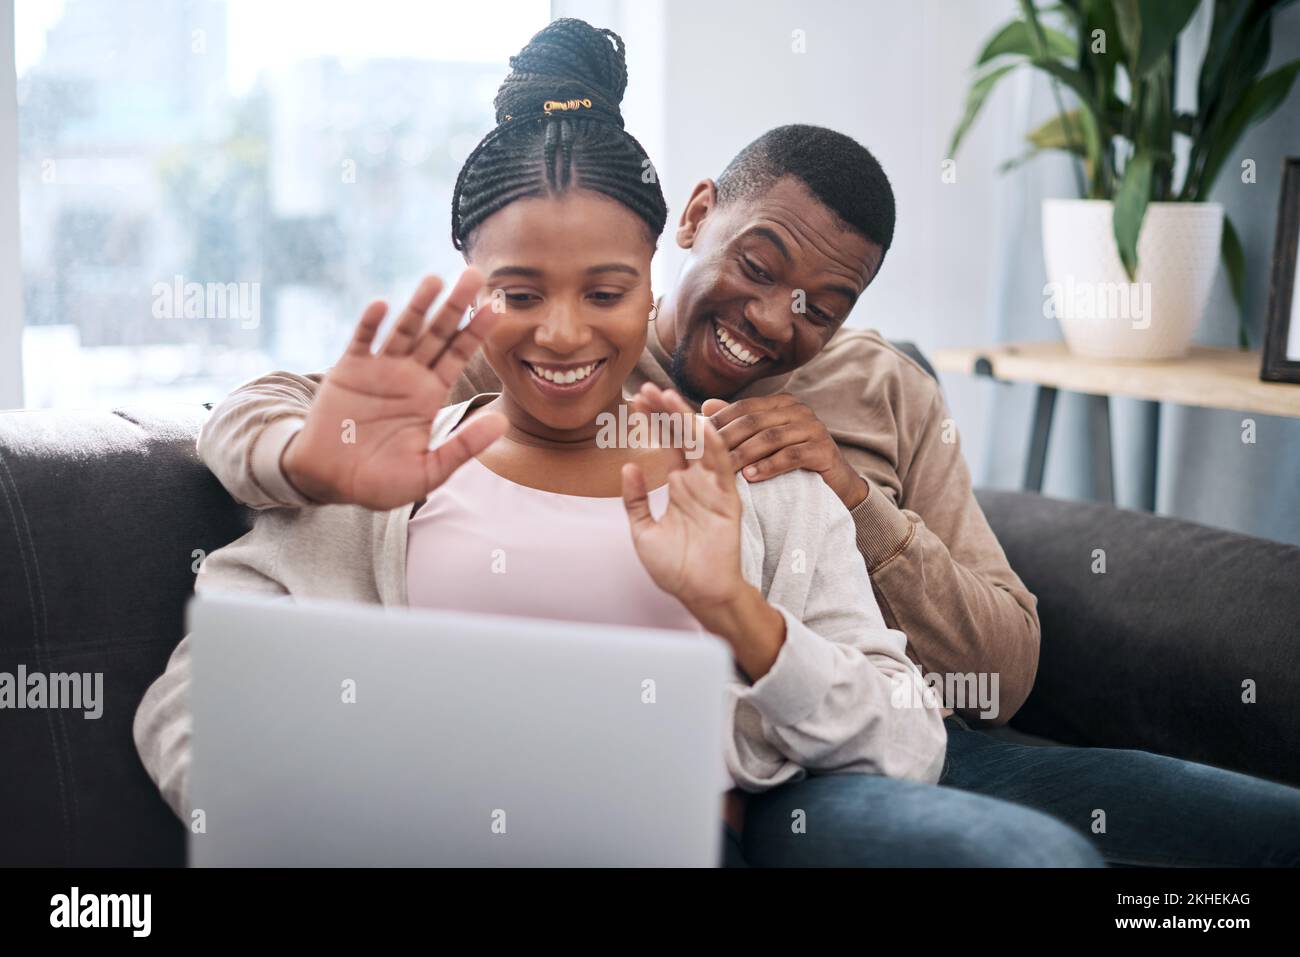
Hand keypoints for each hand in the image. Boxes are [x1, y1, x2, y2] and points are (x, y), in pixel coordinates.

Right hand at [281, 269, 506, 508]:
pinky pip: (361, 342)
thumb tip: (502, 422)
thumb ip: (463, 446)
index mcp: (429, 395)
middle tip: (474, 274)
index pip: (459, 355)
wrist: (329, 482)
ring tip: (435, 280)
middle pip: (437, 333)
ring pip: (403, 330)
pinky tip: (383, 306)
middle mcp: (408, 375)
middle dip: (455, 305)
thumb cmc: (380, 481)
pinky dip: (371, 325)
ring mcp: (378, 369)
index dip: (477, 330)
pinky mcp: (348, 371)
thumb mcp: (428, 471)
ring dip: (418, 305)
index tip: (498, 306)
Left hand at [620, 384, 745, 611]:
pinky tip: (700, 427)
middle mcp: (697, 481)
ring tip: (669, 397)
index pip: (666, 444)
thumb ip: (635, 500)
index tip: (635, 401)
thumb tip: (628, 467)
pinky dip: (712, 446)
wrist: (699, 593)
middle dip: (666, 412)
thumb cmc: (676, 567)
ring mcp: (713, 488)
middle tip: (648, 389)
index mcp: (679, 485)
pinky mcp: (727, 500)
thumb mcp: (643, 531)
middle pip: (682, 437)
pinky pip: (722, 468)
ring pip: (701, 445)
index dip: (653, 422)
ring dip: (686, 420)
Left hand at [700, 394, 867, 509]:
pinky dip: (769, 466)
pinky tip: (751, 477)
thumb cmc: (794, 462)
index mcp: (781, 403)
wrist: (837, 483)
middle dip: (726, 439)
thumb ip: (739, 424)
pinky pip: (791, 455)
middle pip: (753, 421)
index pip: (743, 407)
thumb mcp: (765, 442)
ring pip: (770, 438)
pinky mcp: (823, 449)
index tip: (694, 438)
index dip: (718, 421)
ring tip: (723, 469)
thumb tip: (706, 405)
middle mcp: (798, 410)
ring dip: (744, 454)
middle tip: (702, 456)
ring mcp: (813, 428)